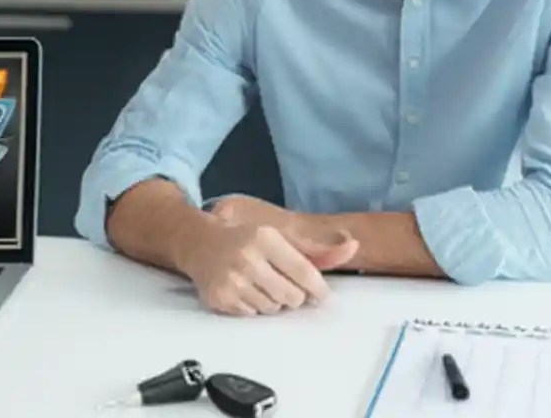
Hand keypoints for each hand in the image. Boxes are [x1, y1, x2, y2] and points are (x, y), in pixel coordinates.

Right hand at [175, 199, 359, 316]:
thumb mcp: (279, 235)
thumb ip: (315, 246)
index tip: (322, 296)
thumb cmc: (244, 238)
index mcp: (265, 237)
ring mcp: (232, 280)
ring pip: (273, 308)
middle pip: (291, 296)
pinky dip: (254, 306)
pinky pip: (253, 315)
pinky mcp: (220, 298)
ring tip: (261, 284)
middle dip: (293, 295)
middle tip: (282, 284)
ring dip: (273, 302)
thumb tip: (353, 246)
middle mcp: (247, 258)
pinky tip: (246, 290)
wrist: (198, 243)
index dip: (317, 288)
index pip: (303, 271)